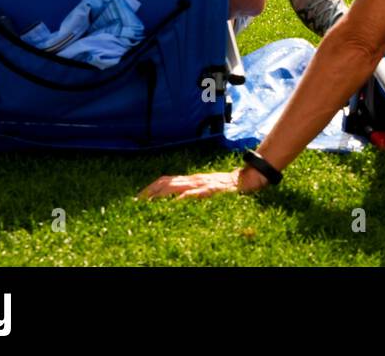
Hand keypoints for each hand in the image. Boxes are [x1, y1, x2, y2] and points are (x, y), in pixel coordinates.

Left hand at [138, 167, 265, 200]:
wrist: (248, 180)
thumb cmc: (227, 188)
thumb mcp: (206, 188)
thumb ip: (192, 192)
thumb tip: (173, 201)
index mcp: (191, 179)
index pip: (165, 180)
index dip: (150, 188)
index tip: (136, 199)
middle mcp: (194, 180)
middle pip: (166, 183)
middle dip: (149, 193)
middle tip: (136, 204)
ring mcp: (202, 184)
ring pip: (177, 186)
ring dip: (161, 195)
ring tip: (148, 204)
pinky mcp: (212, 190)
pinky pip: (196, 193)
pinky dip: (184, 197)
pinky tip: (175, 203)